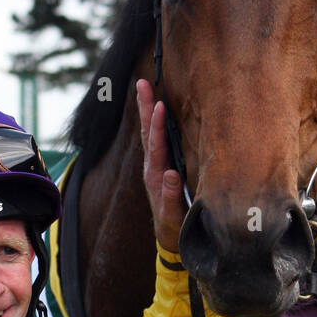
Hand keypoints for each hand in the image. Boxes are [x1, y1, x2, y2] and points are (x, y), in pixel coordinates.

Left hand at [137, 78, 184, 253]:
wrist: (168, 233)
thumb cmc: (175, 222)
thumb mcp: (174, 212)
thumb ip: (171, 195)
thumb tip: (171, 175)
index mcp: (155, 174)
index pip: (156, 145)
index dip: (159, 125)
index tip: (160, 106)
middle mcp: (152, 166)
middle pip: (147, 132)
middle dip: (145, 107)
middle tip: (142, 83)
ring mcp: (153, 164)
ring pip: (148, 132)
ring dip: (145, 109)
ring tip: (143, 87)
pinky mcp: (158, 164)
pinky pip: (154, 138)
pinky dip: (152, 121)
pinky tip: (154, 107)